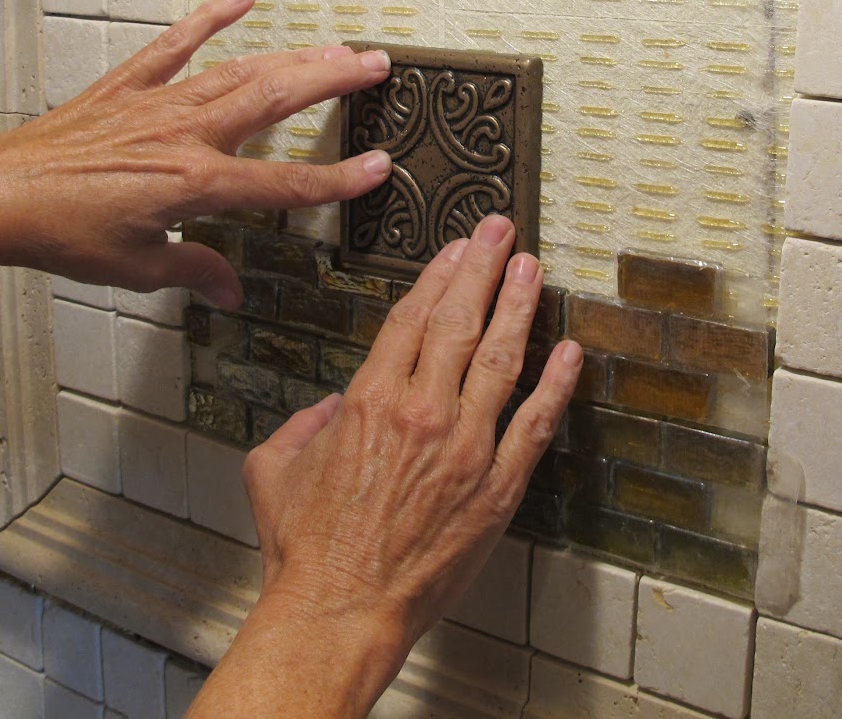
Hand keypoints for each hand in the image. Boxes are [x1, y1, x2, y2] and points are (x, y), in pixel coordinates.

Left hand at [0, 0, 393, 307]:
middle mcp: (185, 135)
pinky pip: (175, 45)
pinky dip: (208, 18)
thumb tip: (234, 291)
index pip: (284, 184)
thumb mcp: (136, 268)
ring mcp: (158, 104)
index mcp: (193, 185)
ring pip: (240, 70)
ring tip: (336, 45)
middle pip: (274, 100)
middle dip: (330, 81)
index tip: (380, 167)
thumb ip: (195, 271)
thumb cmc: (60, 235)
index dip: (337, 180)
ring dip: (293, 55)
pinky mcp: (127, 86)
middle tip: (375, 64)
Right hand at [197, 216, 582, 716]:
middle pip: (460, 321)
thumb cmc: (305, 549)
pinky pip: (535, 424)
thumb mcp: (273, 469)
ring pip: (501, 359)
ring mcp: (466, 449)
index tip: (457, 249)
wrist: (339, 610)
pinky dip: (555, 385)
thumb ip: (302, 425)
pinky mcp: (497, 488)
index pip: (412, 318)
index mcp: (369, 401)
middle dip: (484, 268)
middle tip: (503, 231)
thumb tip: (328, 411)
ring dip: (520, 308)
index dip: (439, 276)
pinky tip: (569, 353)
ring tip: (534, 270)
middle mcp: (422, 413)